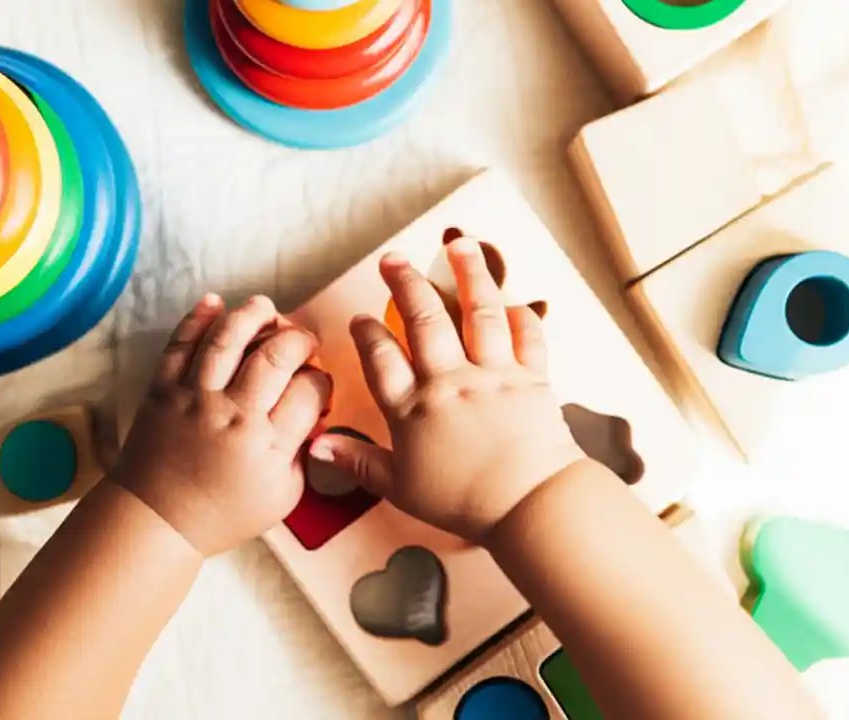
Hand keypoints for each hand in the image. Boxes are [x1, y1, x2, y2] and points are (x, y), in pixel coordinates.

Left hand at [112, 294, 331, 555]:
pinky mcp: (162, 390)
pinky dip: (198, 318)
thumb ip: (303, 453)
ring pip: (227, 338)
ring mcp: (193, 398)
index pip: (309, 391)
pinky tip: (216, 303)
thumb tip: (316, 413)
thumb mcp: (282, 497)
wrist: (157, 520)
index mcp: (266, 445)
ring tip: (266, 307)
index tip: (317, 378)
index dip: (320, 377)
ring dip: (252, 314)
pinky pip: (180, 344)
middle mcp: (232, 415)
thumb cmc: (223, 514)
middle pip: (276, 356)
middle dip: (298, 339)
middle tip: (302, 341)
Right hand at [309, 238, 585, 542]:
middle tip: (392, 260)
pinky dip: (521, 317)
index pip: (380, 357)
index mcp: (411, 409)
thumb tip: (317, 447)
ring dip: (467, 273)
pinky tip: (512, 301)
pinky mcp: (531, 377)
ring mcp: (491, 375)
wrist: (528, 506)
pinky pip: (527, 337)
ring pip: (477, 311)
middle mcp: (448, 382)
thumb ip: (358, 461)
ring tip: (458, 244)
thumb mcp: (399, 487)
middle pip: (423, 318)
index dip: (367, 334)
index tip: (361, 319)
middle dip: (405, 283)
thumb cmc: (463, 503)